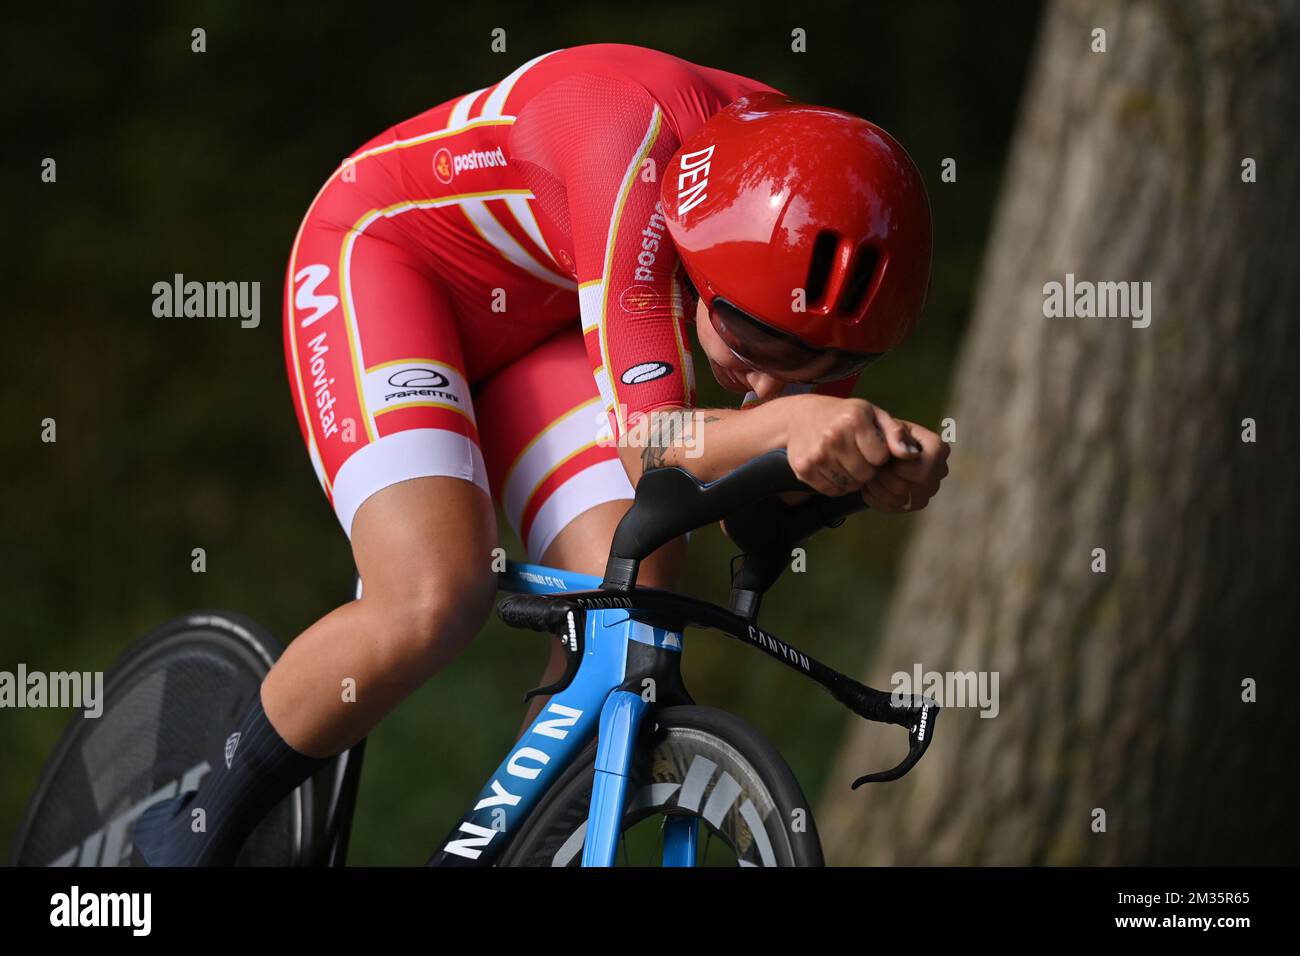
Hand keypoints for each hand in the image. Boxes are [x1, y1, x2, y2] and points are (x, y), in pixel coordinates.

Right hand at [782, 394, 947, 509]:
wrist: (801, 417)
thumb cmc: (844, 417)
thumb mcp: (873, 416)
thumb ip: (896, 434)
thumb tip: (912, 455)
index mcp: (854, 419)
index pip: (880, 458)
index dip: (879, 455)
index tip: (870, 446)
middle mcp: (834, 436)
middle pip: (865, 475)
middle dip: (866, 469)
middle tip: (856, 454)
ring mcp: (817, 454)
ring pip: (850, 486)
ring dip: (851, 478)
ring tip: (844, 460)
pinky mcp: (804, 469)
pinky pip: (832, 490)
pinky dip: (836, 484)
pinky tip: (832, 467)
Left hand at [860, 419, 948, 512]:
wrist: (876, 447)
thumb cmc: (882, 433)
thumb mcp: (884, 425)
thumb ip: (895, 434)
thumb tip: (908, 454)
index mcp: (938, 448)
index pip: (922, 473)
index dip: (898, 468)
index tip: (885, 458)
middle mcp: (940, 471)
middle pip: (908, 488)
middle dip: (885, 477)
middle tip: (873, 467)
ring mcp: (929, 489)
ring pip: (900, 500)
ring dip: (878, 487)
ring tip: (871, 473)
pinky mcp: (916, 502)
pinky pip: (893, 508)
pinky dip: (877, 498)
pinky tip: (872, 484)